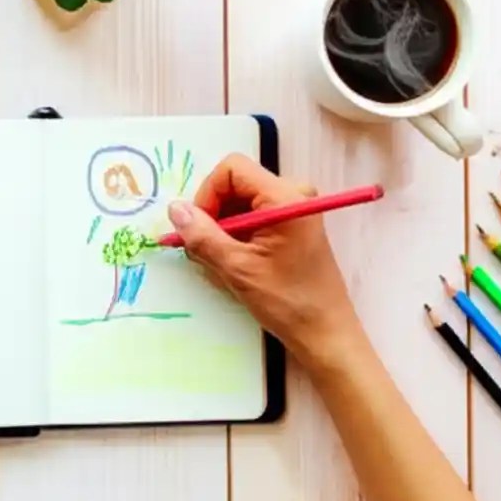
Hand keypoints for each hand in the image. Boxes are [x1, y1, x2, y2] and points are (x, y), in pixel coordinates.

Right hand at [167, 154, 360, 370]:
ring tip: (222, 261)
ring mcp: (294, 209)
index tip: (199, 227)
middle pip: (236, 184)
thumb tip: (175, 209)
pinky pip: (254, 216)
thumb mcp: (237, 268)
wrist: (324, 331)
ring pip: (242, 202)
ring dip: (224, 228)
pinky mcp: (293, 225)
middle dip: (214, 213)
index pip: (232, 169)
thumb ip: (203, 236)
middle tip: (205, 249)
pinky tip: (237, 263)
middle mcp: (293, 193)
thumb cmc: (286, 300)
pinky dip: (238, 235)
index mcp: (284, 196)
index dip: (208, 193)